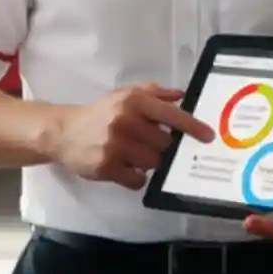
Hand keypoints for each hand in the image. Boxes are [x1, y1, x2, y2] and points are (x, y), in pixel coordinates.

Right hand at [53, 83, 214, 189]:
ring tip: (135, 154)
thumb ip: (154, 93)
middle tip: (149, 144)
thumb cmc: (101, 113)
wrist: (64, 132)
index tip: (208, 137)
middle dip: (163, 146)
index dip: (192, 127)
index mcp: (133, 102)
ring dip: (150, 162)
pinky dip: (136, 177)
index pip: (171, 114)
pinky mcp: (106, 168)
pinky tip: (125, 168)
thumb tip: (181, 95)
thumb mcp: (125, 95)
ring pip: (153, 162)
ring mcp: (115, 146)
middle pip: (165, 143)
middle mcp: (125, 121)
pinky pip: (137, 180)